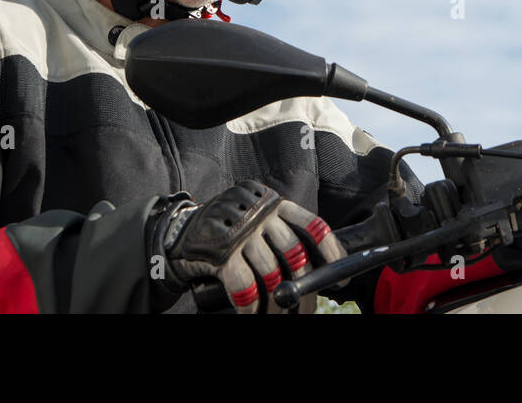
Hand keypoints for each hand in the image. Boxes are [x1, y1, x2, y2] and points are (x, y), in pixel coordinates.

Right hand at [150, 180, 347, 312]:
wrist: (182, 232)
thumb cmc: (229, 231)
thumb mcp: (258, 219)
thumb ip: (282, 232)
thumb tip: (317, 265)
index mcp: (275, 205)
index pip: (313, 226)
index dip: (331, 252)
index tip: (339, 276)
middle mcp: (261, 216)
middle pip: (295, 255)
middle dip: (304, 286)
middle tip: (306, 308)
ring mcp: (241, 233)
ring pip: (272, 275)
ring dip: (276, 303)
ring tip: (276, 316)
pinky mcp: (221, 253)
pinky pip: (246, 288)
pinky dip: (250, 306)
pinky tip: (250, 314)